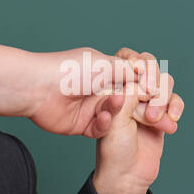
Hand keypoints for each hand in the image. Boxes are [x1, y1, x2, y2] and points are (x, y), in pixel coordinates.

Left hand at [29, 47, 182, 138]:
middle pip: (133, 101)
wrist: (38, 88)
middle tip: (156, 115)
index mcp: (108, 71)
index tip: (156, 90)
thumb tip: (149, 79)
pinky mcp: (84, 125)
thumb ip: (129, 72)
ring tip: (117, 107)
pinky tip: (101, 117)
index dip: (149, 87)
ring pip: (120, 116)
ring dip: (123, 114)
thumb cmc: (68, 70)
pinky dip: (105, 124)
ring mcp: (93, 108)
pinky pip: (102, 129)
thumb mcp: (105, 64)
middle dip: (145, 108)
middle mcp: (102, 89)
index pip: (137, 80)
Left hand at [91, 65, 172, 193]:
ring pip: (162, 88)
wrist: (121, 179)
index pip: (130, 61)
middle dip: (154, 85)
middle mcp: (125, 93)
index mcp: (107, 86)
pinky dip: (174, 109)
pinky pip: (171, 104)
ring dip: (162, 100)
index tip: (141, 78)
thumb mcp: (111, 114)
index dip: (140, 66)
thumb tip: (139, 73)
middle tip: (149, 98)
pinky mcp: (157, 119)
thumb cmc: (110, 150)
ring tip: (155, 120)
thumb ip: (125, 90)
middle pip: (150, 73)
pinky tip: (171, 122)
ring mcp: (141, 107)